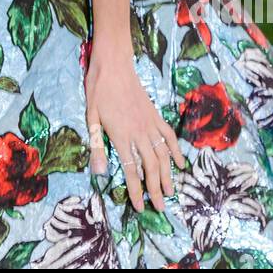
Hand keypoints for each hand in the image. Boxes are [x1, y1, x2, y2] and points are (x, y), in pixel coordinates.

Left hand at [85, 49, 184, 212]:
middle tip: (161, 207)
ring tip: (172, 191)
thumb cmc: (98, 90)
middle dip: (156, 189)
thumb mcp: (91, 117)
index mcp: (121, 135)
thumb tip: (100, 172)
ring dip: (168, 175)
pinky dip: (176, 151)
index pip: (132, 170)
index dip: (136, 190)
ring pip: (163, 154)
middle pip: (151, 166)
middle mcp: (139, 132)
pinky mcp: (156, 115)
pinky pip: (169, 136)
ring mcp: (150, 124)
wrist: (114, 65)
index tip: (141, 207)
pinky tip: (181, 163)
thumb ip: (96, 146)